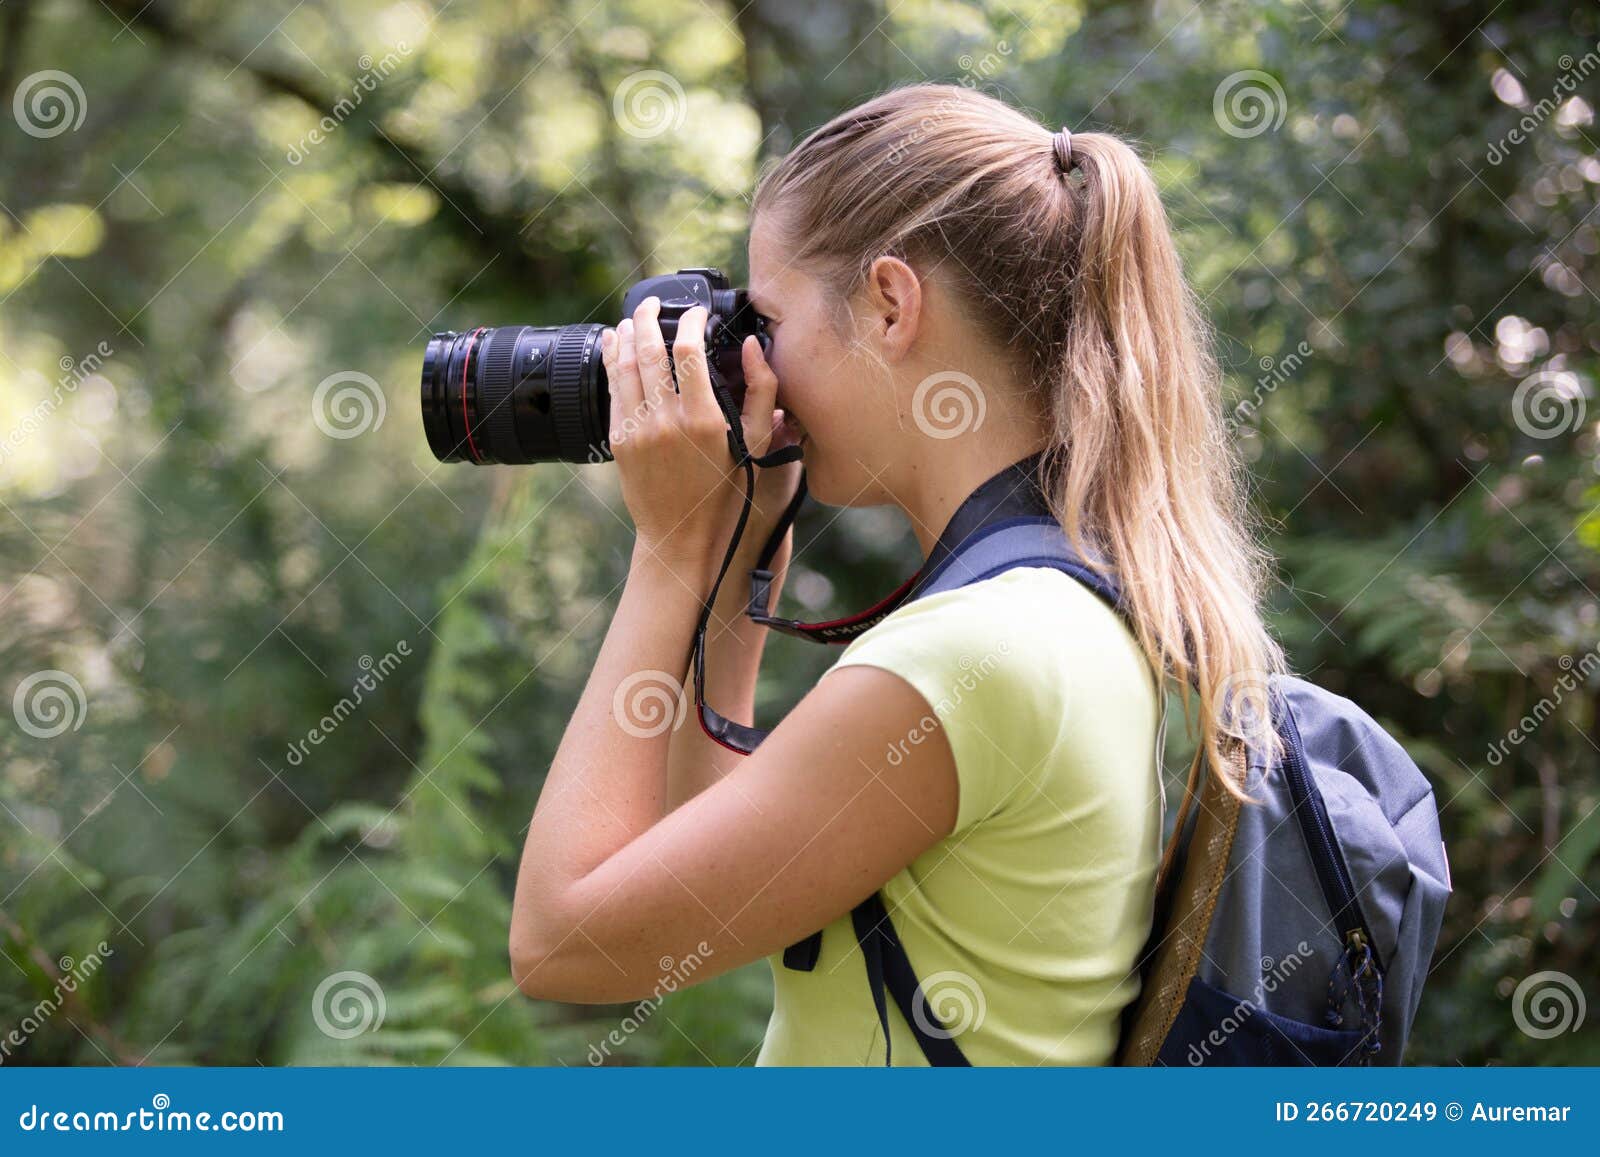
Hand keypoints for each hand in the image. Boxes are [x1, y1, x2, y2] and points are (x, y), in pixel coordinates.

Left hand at [602, 296, 800, 592]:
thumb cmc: (724, 492)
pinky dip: (612, 360)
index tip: (696, 313)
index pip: (689, 349)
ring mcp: (638, 429)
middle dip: (650, 317)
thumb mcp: (756, 445)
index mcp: (703, 418)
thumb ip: (762, 392)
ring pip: (626, 364)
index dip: (690, 320)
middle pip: (650, 348)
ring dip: (627, 333)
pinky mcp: (619, 440)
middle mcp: (666, 420)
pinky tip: (614, 344)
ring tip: (634, 317)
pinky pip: (612, 388)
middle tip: (655, 303)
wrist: (681, 534)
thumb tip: (752, 346)